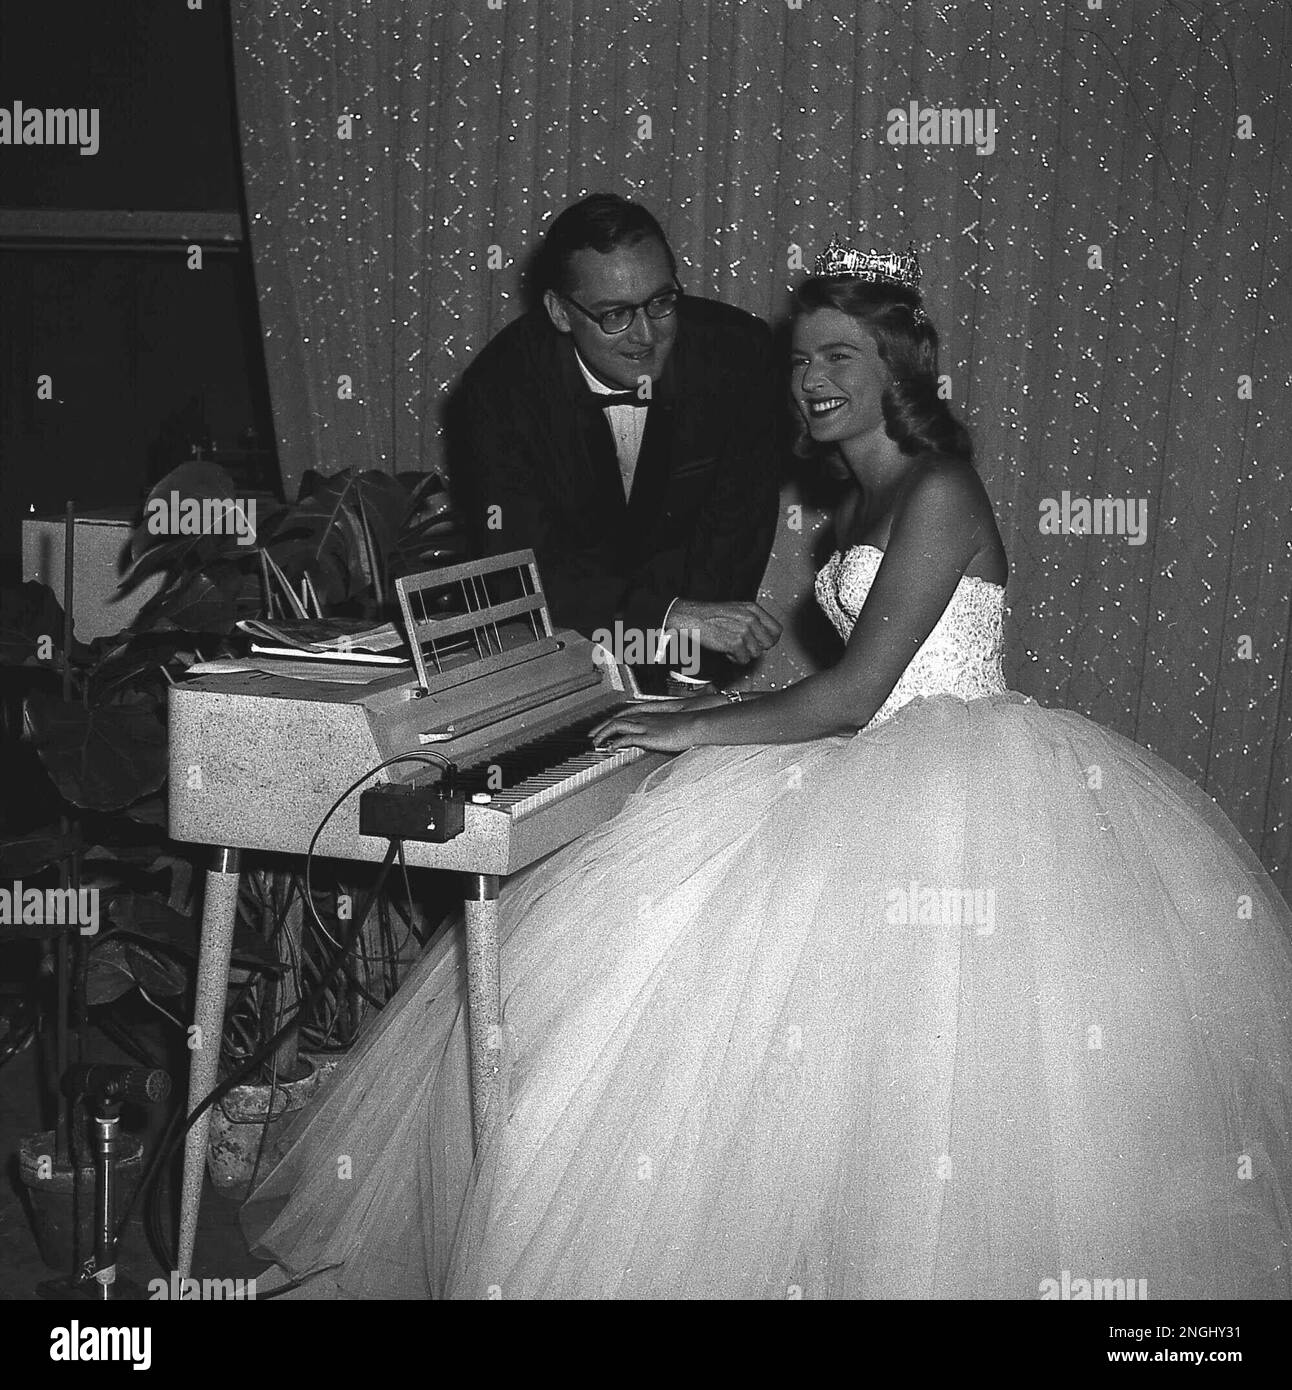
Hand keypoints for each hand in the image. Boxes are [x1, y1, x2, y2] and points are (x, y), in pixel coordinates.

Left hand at [590, 709, 696, 753]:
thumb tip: (653, 738)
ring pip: (617, 726)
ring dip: (603, 734)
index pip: (623, 716)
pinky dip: (615, 743)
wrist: (696, 724)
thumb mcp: (669, 728)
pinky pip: (626, 738)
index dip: (610, 722)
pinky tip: (610, 749)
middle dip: (600, 727)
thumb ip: (659, 731)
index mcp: (649, 715)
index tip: (602, 729)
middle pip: (615, 719)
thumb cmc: (687, 726)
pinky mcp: (648, 736)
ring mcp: (645, 726)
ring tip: (596, 743)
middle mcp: (644, 718)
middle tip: (591, 736)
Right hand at [666, 599, 781, 664]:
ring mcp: (743, 630)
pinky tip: (725, 650)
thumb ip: (753, 621)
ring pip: (755, 654)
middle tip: (742, 645)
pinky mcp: (735, 643)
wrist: (690, 617)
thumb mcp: (736, 610)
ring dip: (743, 653)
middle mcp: (751, 618)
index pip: (777, 630)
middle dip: (756, 648)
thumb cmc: (710, 615)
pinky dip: (734, 658)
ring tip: (730, 645)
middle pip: (768, 644)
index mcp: (753, 609)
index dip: (769, 640)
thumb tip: (766, 638)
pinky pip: (744, 660)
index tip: (760, 643)